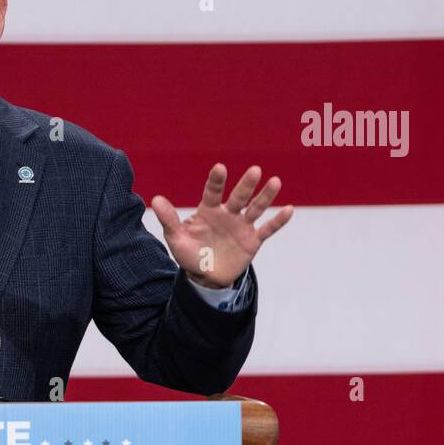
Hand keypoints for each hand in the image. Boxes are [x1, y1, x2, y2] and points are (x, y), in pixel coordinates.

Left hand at [151, 163, 292, 288]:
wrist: (206, 276)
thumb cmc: (189, 254)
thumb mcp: (176, 238)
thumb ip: (169, 220)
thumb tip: (155, 200)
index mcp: (208, 211)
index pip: (212, 193)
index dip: (216, 181)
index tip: (219, 168)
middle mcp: (227, 214)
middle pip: (238, 197)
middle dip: (245, 185)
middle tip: (254, 170)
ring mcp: (242, 226)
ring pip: (255, 208)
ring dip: (265, 197)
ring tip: (274, 182)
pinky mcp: (253, 240)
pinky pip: (267, 229)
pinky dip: (277, 221)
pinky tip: (288, 210)